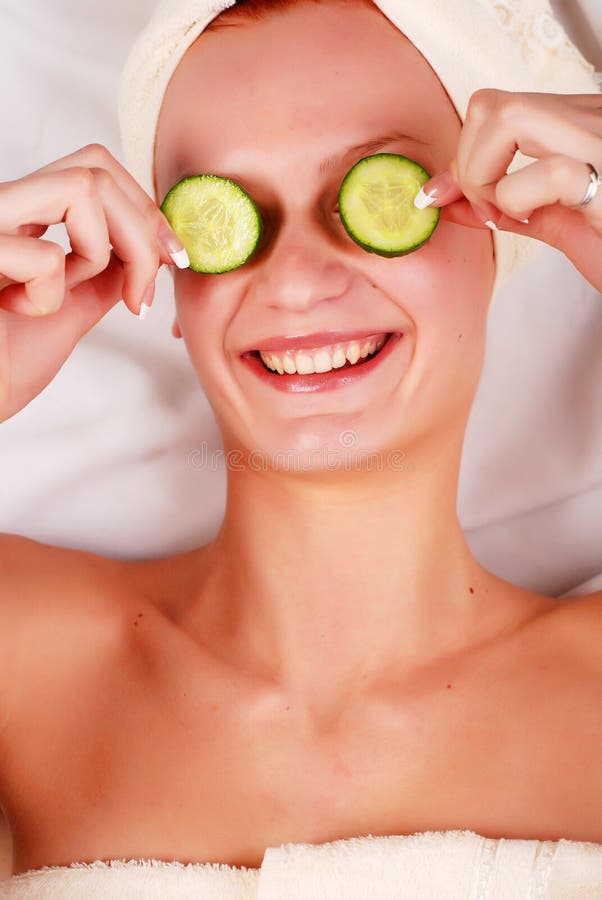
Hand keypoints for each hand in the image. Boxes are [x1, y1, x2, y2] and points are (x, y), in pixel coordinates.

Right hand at [0, 143, 188, 423]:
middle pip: (97, 166)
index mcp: (25, 215)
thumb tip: (151, 249)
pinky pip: (46, 256)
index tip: (171, 259)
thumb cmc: (3, 364)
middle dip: (143, 231)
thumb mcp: (69, 310)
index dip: (145, 210)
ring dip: (100, 253)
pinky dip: (50, 298)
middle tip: (141, 293)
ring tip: (67, 293)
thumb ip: (104, 276)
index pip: (96, 168)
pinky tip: (18, 313)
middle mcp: (4, 206)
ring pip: (81, 188)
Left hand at [415, 90, 601, 291]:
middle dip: (468, 164)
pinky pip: (547, 172)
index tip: (467, 197)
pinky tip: (542, 219)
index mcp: (579, 122)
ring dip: (486, 178)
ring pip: (509, 119)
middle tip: (489, 208)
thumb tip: (445, 198)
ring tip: (509, 213)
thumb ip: (501, 205)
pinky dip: (520, 203)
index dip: (466, 151)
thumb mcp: (557, 219)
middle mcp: (593, 118)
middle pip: (491, 105)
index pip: (496, 105)